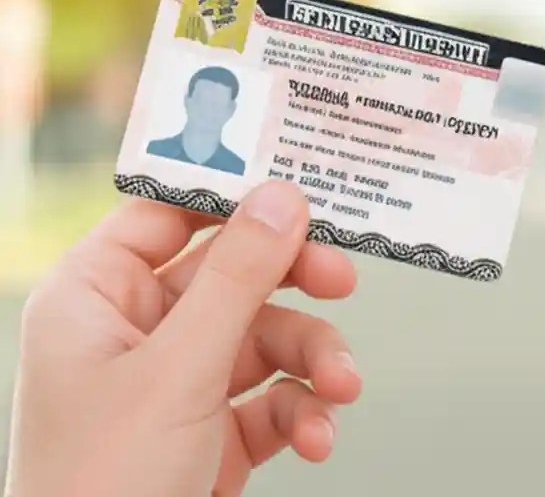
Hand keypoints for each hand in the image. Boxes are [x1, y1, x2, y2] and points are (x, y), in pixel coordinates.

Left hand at [5, 182, 361, 496]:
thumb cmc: (102, 484)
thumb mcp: (177, 370)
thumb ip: (237, 279)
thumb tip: (282, 197)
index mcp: (97, 298)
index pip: (167, 214)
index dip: (229, 194)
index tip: (296, 182)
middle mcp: (137, 332)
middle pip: (235, 276)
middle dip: (294, 286)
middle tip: (343, 279)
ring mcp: (177, 383)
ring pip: (267, 339)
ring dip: (314, 362)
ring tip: (342, 389)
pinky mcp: (212, 432)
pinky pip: (273, 399)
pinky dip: (303, 414)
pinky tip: (318, 438)